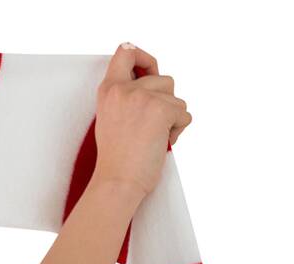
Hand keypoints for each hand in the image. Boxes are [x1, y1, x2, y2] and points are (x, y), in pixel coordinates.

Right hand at [90, 43, 190, 200]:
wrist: (117, 181)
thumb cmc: (116, 158)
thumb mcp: (112, 117)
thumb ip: (127, 96)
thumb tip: (156, 82)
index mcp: (109, 90)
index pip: (126, 52)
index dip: (143, 57)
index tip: (149, 69)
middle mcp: (124, 89)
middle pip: (164, 78)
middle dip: (166, 101)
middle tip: (151, 124)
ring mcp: (143, 98)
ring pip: (176, 97)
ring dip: (172, 117)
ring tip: (153, 136)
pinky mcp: (162, 110)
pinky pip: (184, 114)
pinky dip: (178, 130)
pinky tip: (160, 142)